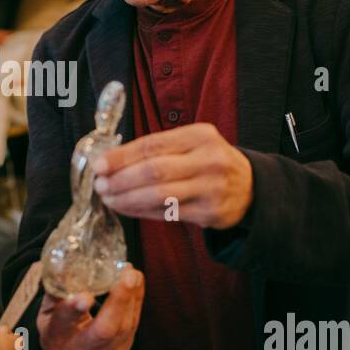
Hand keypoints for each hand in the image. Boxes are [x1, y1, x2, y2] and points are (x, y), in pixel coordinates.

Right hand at [37, 264, 143, 349]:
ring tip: (132, 273)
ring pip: (124, 326)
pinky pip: (132, 322)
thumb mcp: (48, 306)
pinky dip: (136, 299)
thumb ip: (56, 288)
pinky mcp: (122, 348)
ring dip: (132, 296)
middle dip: (119, 301)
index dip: (74, 309)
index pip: (64, 323)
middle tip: (128, 275)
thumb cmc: (56, 322)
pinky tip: (136, 281)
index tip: (85, 297)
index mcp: (56, 338)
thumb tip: (61, 262)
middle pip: (104, 329)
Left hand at [92, 122, 252, 228]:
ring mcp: (211, 188)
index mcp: (200, 135)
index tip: (98, 165)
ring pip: (159, 195)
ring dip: (128, 199)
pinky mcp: (211, 213)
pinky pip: (167, 213)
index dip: (121, 156)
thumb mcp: (192, 143)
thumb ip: (159, 147)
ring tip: (108, 198)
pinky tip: (127, 209)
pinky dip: (142, 212)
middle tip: (100, 185)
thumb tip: (112, 160)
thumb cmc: (209, 161)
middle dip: (121, 179)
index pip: (153, 144)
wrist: (250, 187)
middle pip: (155, 170)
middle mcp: (208, 159)